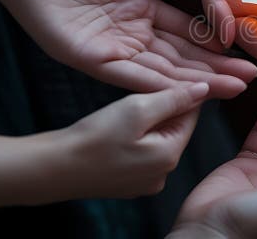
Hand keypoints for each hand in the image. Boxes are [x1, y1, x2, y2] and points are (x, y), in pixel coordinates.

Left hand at [0, 0, 256, 94]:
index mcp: (138, 10)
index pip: (183, 33)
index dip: (212, 44)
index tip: (242, 53)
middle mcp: (128, 34)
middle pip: (179, 58)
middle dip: (214, 69)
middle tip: (249, 80)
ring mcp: (109, 48)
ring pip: (161, 72)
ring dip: (196, 82)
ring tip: (232, 88)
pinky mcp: (87, 57)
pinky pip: (129, 75)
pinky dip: (159, 84)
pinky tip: (188, 90)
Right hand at [0, 84, 208, 212]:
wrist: (51, 169)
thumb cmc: (92, 137)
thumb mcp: (137, 108)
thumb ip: (173, 97)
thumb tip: (206, 87)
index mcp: (170, 156)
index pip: (191, 115)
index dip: (181, 92)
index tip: (169, 73)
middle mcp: (163, 174)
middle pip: (175, 128)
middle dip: (163, 108)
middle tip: (139, 91)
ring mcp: (144, 182)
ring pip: (157, 139)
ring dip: (147, 121)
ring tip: (125, 108)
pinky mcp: (126, 183)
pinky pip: (141, 153)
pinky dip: (133, 137)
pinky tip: (115, 127)